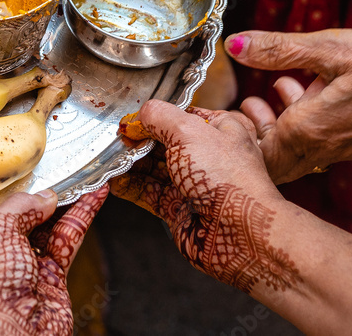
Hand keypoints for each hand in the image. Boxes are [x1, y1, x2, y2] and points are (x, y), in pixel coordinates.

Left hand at [0, 186, 108, 335]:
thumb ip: (17, 206)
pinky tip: (93, 195)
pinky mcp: (48, 275)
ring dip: (58, 200)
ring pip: (41, 224)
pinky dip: (80, 216)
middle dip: (23, 191)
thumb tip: (43, 198)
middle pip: (5, 215)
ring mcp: (18, 266)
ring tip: (72, 171)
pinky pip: (65, 238)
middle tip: (38, 165)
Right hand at [112, 102, 299, 294]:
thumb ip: (158, 116)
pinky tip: (113, 180)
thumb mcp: (189, 131)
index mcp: (219, 130)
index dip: (154, 117)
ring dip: (130, 164)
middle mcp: (207, 156)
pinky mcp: (179, 209)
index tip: (130, 119)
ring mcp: (193, 184)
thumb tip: (137, 116)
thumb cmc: (228, 180)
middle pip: (163, 142)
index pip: (180, 116)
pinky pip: (148, 193)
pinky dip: (130, 186)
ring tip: (109, 158)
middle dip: (138, 141)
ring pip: (153, 168)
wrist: (242, 235)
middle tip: (116, 140)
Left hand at [228, 28, 351, 183]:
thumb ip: (277, 49)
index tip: (223, 118)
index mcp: (310, 131)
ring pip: (298, 148)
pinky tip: (302, 85)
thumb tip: (235, 45)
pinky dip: (301, 116)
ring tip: (268, 90)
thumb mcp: (326, 47)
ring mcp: (345, 144)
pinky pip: (319, 138)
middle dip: (254, 134)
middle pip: (276, 158)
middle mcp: (326, 146)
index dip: (238, 143)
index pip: (261, 159)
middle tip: (241, 106)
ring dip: (277, 122)